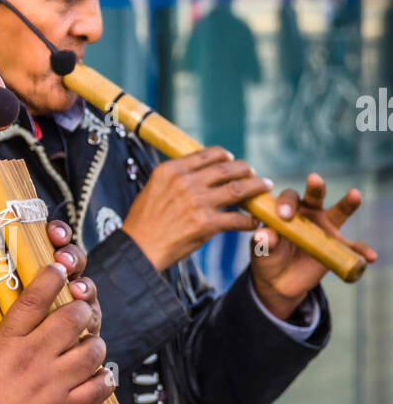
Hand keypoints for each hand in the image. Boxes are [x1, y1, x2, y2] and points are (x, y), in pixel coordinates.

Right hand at [0, 222, 111, 403]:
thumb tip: (23, 328)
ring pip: (94, 349)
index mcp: (6, 341)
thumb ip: (3, 341)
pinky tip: (98, 379)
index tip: (61, 270)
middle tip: (81, 319)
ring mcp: (50, 383)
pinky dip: (104, 381)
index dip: (54, 277)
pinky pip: (100, 388)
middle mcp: (32, 356)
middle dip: (83, 313)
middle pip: (74, 317)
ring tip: (88, 352)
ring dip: (95, 347)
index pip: (36, 296)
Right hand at [121, 148, 273, 271]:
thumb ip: (174, 178)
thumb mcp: (152, 188)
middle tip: (253, 174)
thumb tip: (195, 173)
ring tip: (265, 187)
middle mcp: (186, 182)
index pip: (207, 154)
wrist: (138, 249)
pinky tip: (253, 222)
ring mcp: (198, 202)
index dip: (224, 156)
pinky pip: (236, 219)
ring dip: (255, 187)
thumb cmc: (143, 223)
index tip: (232, 159)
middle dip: (245, 169)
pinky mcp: (206, 224)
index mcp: (171, 170)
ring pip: (237, 188)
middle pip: (226, 168)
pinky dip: (248, 220)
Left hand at [249, 173, 377, 318]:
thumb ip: (265, 242)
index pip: (289, 199)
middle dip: (315, 187)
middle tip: (314, 180)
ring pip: (339, 212)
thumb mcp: (263, 251)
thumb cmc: (268, 258)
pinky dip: (361, 251)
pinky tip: (369, 256)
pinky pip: (351, 247)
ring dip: (348, 203)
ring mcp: (325, 229)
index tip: (284, 215)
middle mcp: (309, 213)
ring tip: (354, 195)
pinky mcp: (335, 246)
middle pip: (314, 196)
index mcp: (288, 210)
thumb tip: (264, 235)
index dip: (286, 203)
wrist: (279, 281)